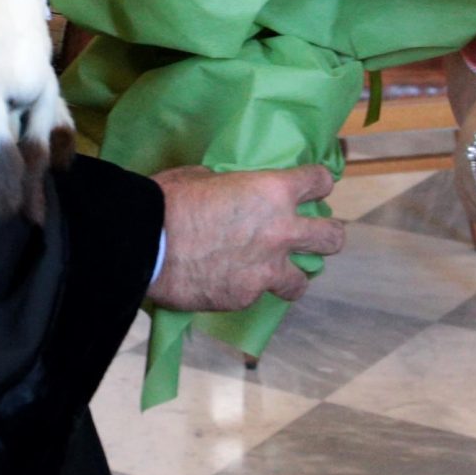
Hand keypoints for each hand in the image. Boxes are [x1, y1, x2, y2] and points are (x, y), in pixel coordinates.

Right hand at [150, 163, 346, 311]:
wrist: (143, 245)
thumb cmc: (169, 200)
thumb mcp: (206, 177)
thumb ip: (234, 187)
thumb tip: (233, 193)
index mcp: (273, 192)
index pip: (319, 181)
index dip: (318, 183)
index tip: (314, 187)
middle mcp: (281, 231)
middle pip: (332, 238)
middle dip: (327, 235)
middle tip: (312, 236)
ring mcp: (267, 269)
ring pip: (303, 280)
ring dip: (291, 273)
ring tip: (276, 272)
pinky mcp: (246, 297)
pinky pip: (258, 294)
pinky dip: (248, 288)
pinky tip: (229, 283)